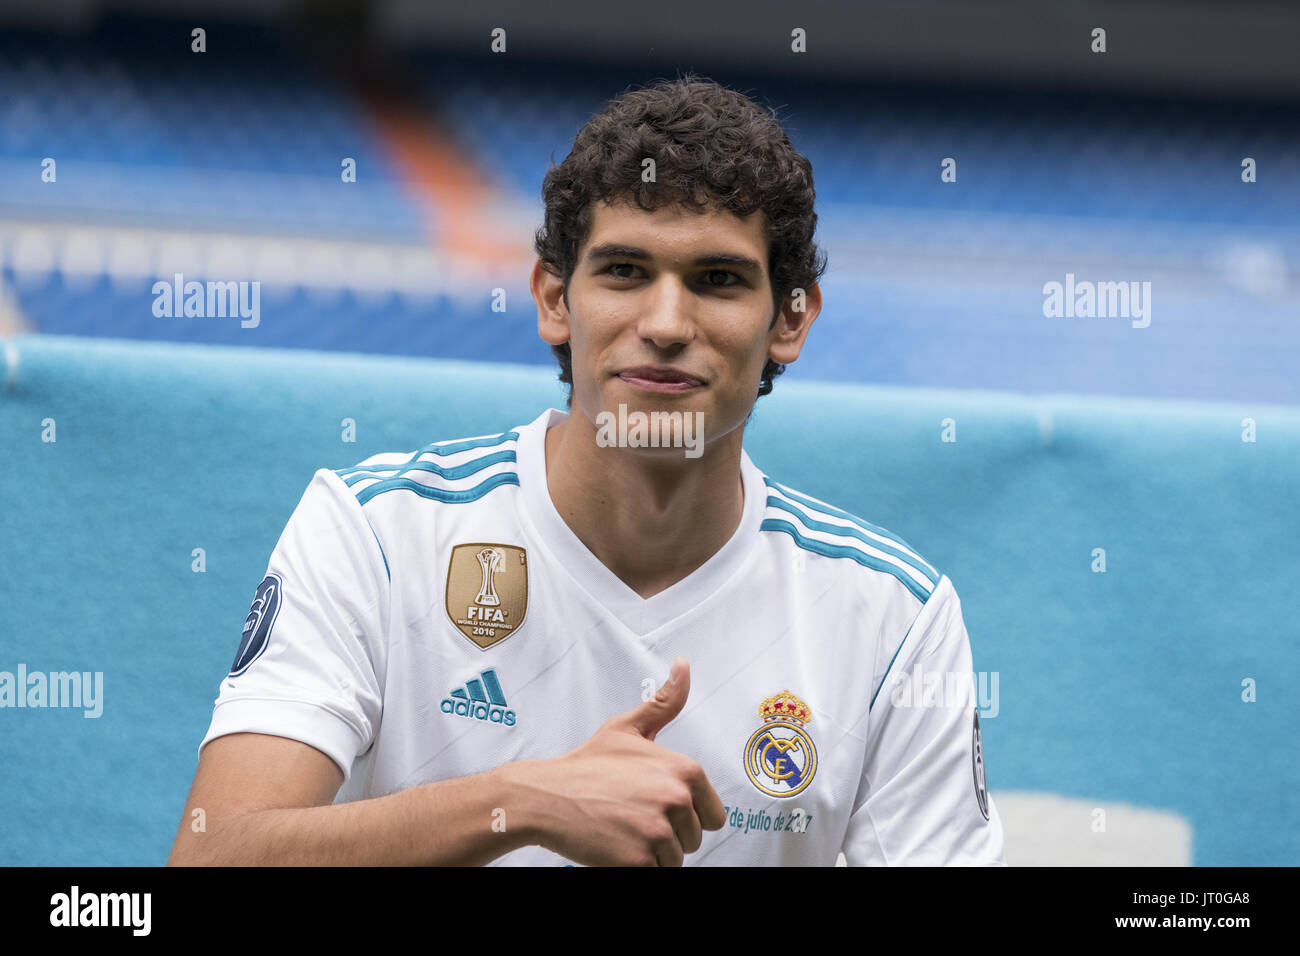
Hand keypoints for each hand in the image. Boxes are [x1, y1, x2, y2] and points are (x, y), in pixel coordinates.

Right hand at [510, 657, 725, 865]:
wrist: (546, 796)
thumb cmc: (586, 765)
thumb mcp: (628, 727)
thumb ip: (665, 702)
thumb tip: (684, 666)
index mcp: (684, 771)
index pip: (712, 816)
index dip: (686, 816)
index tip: (656, 806)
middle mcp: (677, 800)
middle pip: (692, 839)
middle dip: (667, 835)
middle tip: (632, 816)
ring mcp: (658, 831)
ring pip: (674, 860)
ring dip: (652, 853)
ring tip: (622, 830)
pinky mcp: (639, 860)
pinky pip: (655, 874)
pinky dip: (636, 867)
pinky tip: (615, 846)